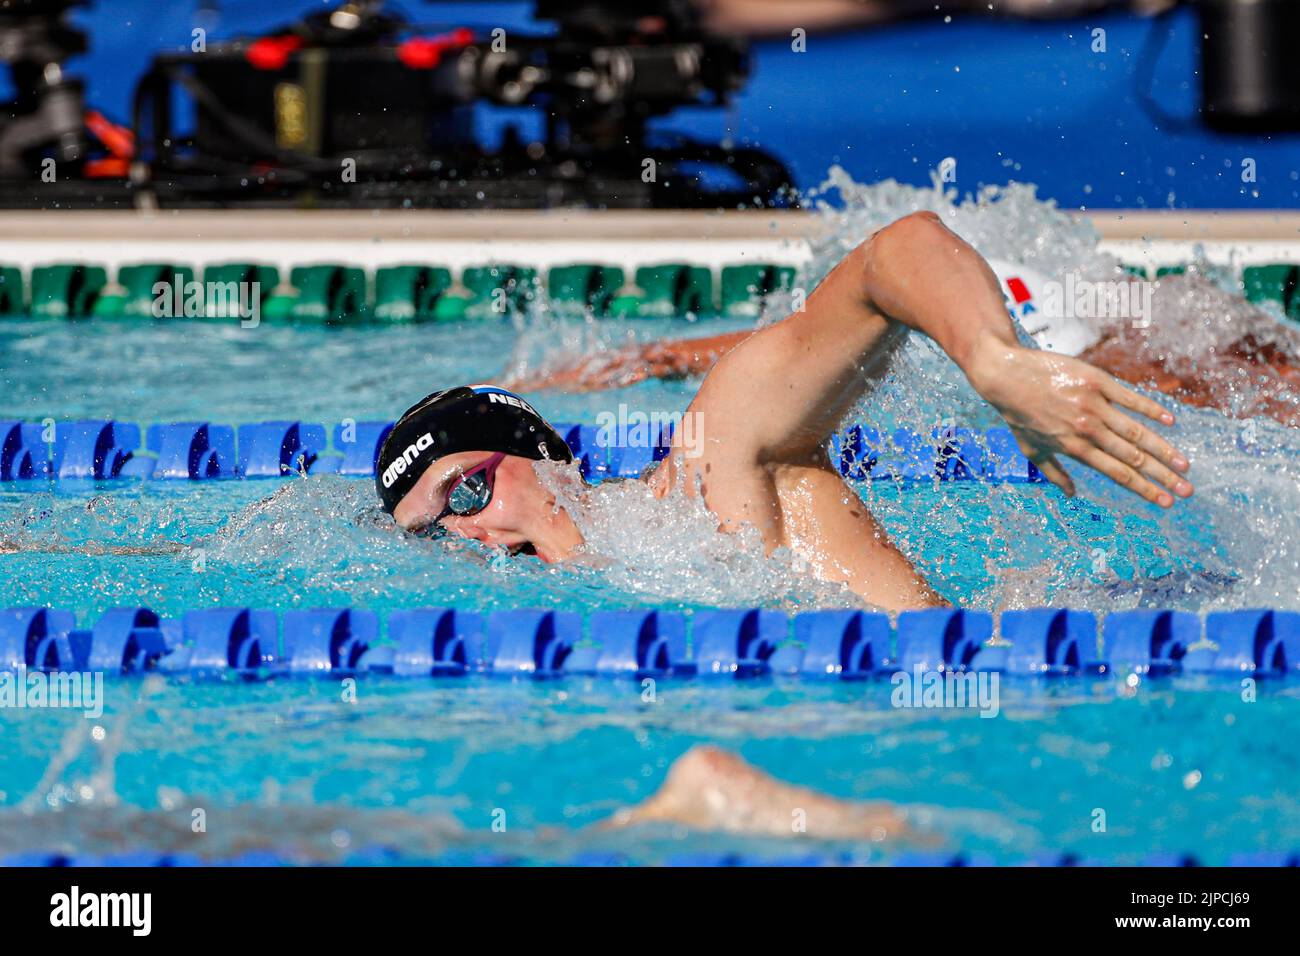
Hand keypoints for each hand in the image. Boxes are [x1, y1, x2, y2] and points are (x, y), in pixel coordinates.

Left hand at [969, 343, 1193, 507]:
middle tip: (1188, 490)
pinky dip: (1151, 409)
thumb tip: (1072, 495)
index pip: (1117, 474)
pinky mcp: (1095, 381)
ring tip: (1186, 464)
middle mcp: (1086, 429)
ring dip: (1164, 449)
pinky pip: (1129, 397)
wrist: (1005, 375)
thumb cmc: (1018, 414)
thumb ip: (1054, 473)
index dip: (1144, 490)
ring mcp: (1092, 404)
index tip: (1166, 502)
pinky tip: (1171, 421)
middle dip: (1163, 476)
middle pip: (1133, 457)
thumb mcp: (1031, 449)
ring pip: (1136, 431)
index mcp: (1074, 448)